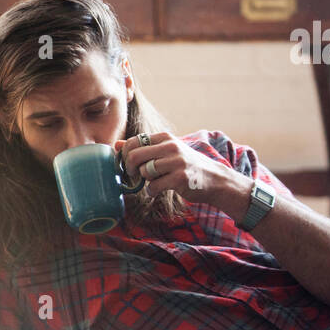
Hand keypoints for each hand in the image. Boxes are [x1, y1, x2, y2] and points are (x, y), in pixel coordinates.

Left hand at [114, 132, 243, 207]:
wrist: (214, 179)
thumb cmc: (186, 165)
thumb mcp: (166, 151)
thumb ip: (142, 147)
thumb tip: (116, 145)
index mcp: (165, 137)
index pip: (133, 142)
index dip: (125, 155)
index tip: (128, 164)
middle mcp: (171, 146)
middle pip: (134, 156)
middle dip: (130, 169)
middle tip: (136, 175)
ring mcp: (176, 162)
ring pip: (144, 172)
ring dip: (145, 181)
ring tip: (156, 181)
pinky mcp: (180, 178)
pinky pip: (153, 186)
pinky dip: (152, 191)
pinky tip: (160, 189)